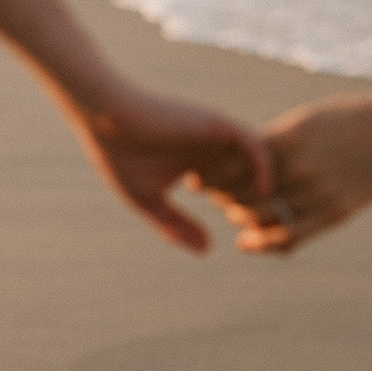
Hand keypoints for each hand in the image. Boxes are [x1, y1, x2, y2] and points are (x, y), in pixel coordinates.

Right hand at [71, 89, 271, 253]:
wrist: (107, 120)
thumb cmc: (121, 158)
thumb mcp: (150, 201)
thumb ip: (177, 226)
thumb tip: (208, 250)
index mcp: (198, 164)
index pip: (234, 188)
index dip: (241, 212)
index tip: (241, 238)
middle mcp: (212, 149)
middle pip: (252, 177)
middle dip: (260, 205)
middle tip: (259, 231)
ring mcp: (217, 137)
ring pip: (258, 163)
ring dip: (263, 189)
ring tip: (260, 215)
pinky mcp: (219, 126)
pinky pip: (256, 147)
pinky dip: (264, 168)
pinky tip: (262, 192)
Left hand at [219, 92, 371, 254]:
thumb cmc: (351, 119)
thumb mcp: (310, 120)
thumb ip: (278, 139)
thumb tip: (246, 151)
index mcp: (290, 137)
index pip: (237, 161)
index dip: (214, 172)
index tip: (199, 175)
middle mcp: (300, 166)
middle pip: (245, 190)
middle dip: (224, 196)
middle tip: (213, 197)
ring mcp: (319, 191)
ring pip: (264, 215)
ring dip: (242, 218)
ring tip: (235, 216)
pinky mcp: (336, 211)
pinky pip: (293, 235)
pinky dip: (266, 242)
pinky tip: (248, 243)